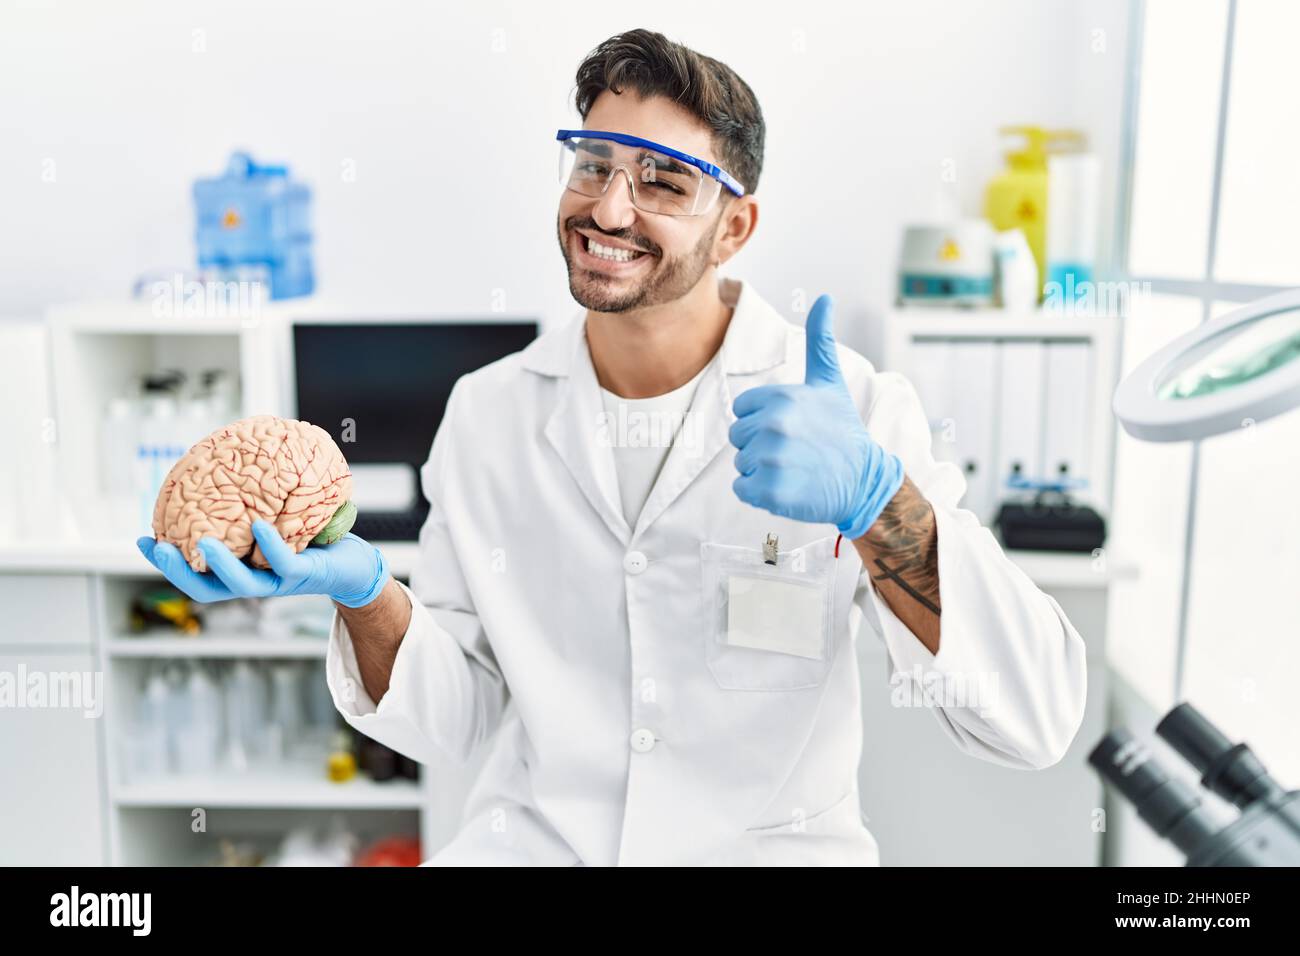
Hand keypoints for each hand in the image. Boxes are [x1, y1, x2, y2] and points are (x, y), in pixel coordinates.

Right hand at [137, 520, 388, 607]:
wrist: (352, 564)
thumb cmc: (307, 541)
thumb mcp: (271, 524)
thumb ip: (245, 510)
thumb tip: (218, 469)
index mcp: (240, 572)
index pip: (196, 573)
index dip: (168, 563)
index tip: (143, 539)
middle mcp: (253, 582)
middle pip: (207, 588)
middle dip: (178, 571)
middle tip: (155, 548)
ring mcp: (277, 582)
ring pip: (241, 584)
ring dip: (220, 566)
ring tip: (202, 544)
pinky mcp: (303, 574)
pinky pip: (283, 563)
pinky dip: (270, 545)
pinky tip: (259, 526)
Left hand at [729, 294, 904, 538]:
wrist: (863, 481)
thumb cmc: (842, 430)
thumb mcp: (829, 382)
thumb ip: (820, 341)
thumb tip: (825, 297)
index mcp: (781, 397)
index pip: (742, 410)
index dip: (763, 420)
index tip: (792, 427)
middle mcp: (775, 426)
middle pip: (739, 436)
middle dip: (761, 445)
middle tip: (795, 450)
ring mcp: (772, 460)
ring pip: (741, 463)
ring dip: (762, 470)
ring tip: (794, 468)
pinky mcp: (771, 492)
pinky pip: (742, 490)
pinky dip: (760, 494)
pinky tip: (788, 487)